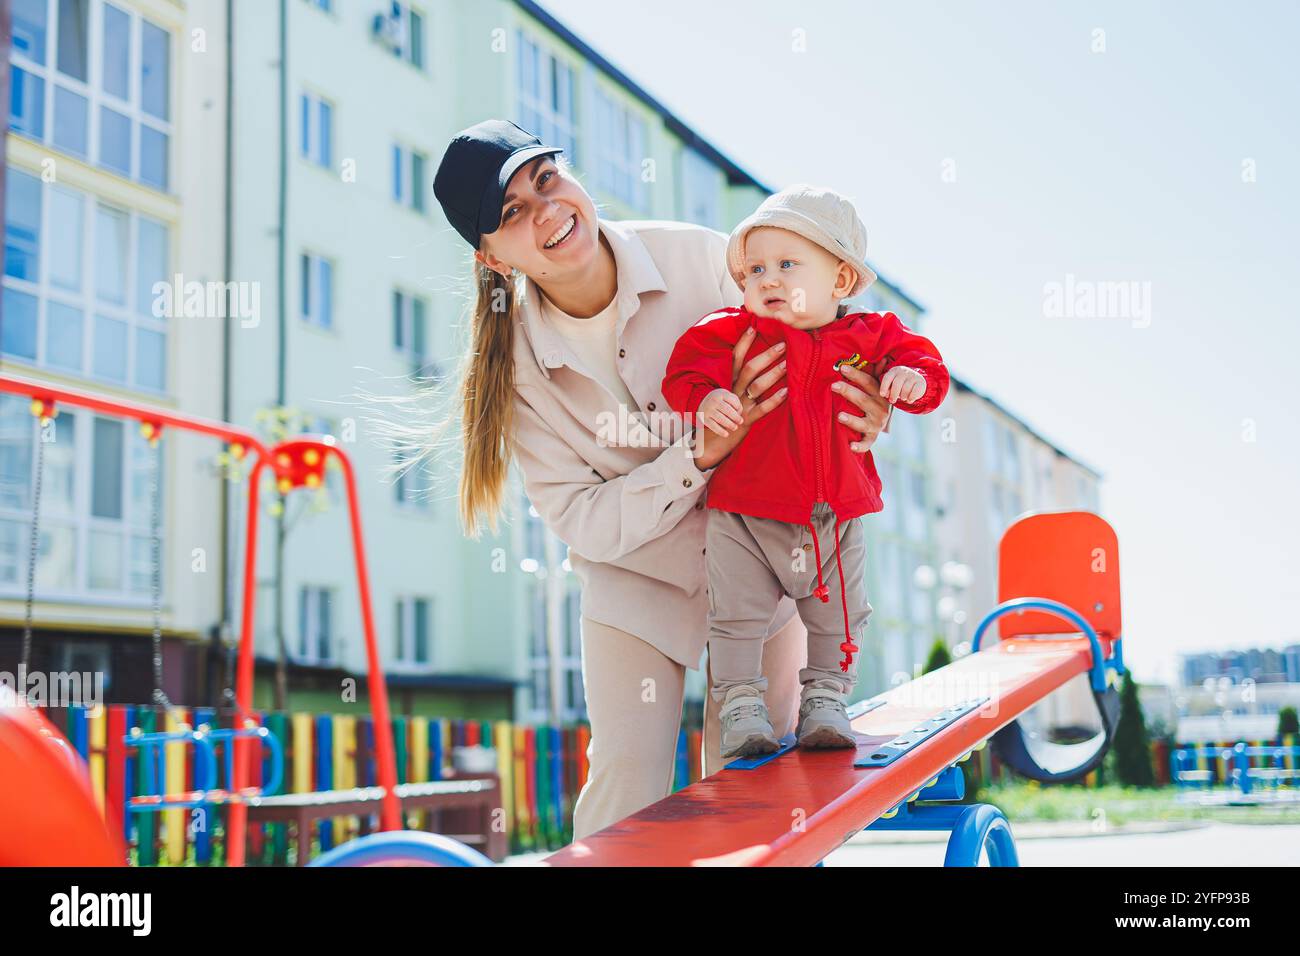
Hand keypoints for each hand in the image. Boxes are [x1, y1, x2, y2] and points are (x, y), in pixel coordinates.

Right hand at [692, 327, 788, 468]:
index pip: (735, 358)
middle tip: (783, 344)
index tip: (753, 327)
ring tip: (788, 364)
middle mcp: (733, 391)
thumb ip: (735, 381)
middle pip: (750, 369)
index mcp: (727, 383)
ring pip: (757, 386)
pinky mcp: (747, 420)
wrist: (710, 442)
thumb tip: (751, 365)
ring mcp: (740, 406)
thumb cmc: (721, 415)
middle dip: (767, 355)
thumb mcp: (725, 395)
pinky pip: (762, 409)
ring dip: (773, 374)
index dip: (743, 343)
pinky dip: (775, 400)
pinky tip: (787, 392)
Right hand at [697, 388, 743, 436]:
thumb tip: (739, 413)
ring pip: (720, 418)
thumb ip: (735, 402)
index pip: (732, 400)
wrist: (704, 403)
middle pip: (726, 409)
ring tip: (735, 428)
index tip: (740, 412)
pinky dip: (720, 431)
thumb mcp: (727, 397)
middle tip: (740, 422)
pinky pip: (713, 426)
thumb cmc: (721, 401)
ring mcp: (707, 409)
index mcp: (720, 394)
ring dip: (729, 424)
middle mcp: (713, 400)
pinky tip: (726, 434)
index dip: (738, 407)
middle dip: (735, 417)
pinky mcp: (704, 418)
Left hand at [831, 364, 889, 453]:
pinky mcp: (871, 438)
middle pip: (863, 400)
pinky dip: (860, 446)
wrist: (882, 421)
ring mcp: (875, 425)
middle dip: (848, 392)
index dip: (856, 375)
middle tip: (833, 386)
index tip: (842, 368)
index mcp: (879, 394)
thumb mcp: (876, 386)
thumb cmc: (872, 399)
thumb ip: (876, 373)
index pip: (868, 382)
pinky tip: (850, 446)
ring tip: (839, 416)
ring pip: (863, 423)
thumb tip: (883, 357)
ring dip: (852, 420)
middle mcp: (879, 410)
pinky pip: (866, 443)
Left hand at [879, 366, 925, 404]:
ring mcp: (913, 376)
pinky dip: (911, 398)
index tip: (882, 395)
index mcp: (895, 370)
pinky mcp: (921, 382)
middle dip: (893, 394)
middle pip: (896, 384)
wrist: (916, 381)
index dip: (884, 387)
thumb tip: (886, 395)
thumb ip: (887, 388)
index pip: (887, 378)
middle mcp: (904, 371)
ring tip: (903, 398)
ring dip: (903, 396)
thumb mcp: (892, 384)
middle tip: (892, 401)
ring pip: (906, 389)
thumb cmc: (900, 384)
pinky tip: (909, 400)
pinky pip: (915, 392)